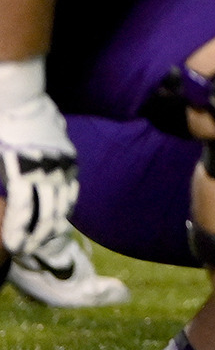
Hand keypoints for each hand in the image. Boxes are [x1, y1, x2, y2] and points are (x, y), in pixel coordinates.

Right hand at [0, 82, 77, 266]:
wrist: (18, 96)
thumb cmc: (29, 110)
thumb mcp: (52, 129)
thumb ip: (54, 139)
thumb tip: (56, 133)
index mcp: (68, 163)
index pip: (68, 199)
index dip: (58, 220)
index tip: (50, 235)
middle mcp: (62, 171)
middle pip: (59, 212)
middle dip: (47, 235)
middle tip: (35, 251)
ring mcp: (44, 173)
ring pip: (42, 215)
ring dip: (32, 238)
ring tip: (22, 253)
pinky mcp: (23, 172)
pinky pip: (21, 208)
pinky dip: (17, 229)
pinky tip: (11, 243)